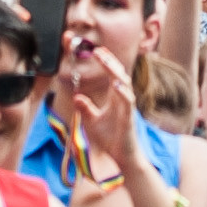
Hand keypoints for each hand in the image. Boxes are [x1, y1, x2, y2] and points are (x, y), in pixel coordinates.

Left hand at [66, 39, 138, 154]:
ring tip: (106, 61)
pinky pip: (128, 101)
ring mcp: (127, 107)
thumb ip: (86, 108)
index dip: (106, 62)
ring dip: (115, 72)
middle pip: (118, 74)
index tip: (98, 50)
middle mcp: (123, 98)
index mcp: (115, 98)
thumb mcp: (92, 121)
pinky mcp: (129, 117)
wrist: (122, 156)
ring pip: (124, 84)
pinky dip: (123, 92)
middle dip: (109, 62)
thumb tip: (76, 96)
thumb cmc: (110, 138)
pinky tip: (117, 84)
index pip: (111, 75)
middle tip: (98, 50)